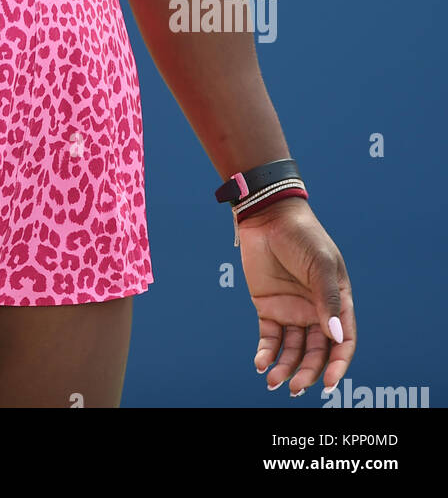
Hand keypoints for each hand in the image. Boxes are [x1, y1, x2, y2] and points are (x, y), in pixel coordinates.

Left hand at [236, 197, 355, 398]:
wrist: (268, 216)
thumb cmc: (303, 236)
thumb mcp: (321, 265)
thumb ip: (328, 301)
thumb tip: (337, 338)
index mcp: (337, 303)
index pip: (343, 342)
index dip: (338, 365)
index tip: (328, 384)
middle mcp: (316, 311)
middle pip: (316, 352)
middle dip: (308, 373)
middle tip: (295, 388)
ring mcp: (291, 310)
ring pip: (292, 350)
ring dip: (285, 368)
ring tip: (273, 381)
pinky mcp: (268, 307)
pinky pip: (269, 337)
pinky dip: (266, 353)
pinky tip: (261, 363)